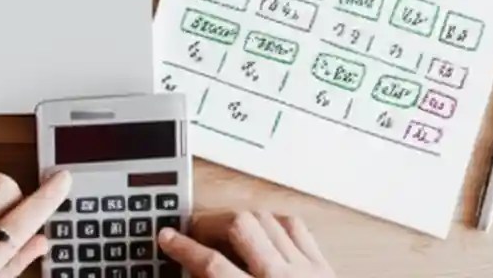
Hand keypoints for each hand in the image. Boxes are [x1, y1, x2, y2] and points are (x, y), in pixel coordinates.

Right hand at [157, 211, 333, 277]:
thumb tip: (195, 273)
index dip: (184, 248)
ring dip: (238, 219)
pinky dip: (272, 222)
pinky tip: (261, 230)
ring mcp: (308, 271)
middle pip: (241, 226)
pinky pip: (295, 227)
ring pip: (266, 219)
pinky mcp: (324, 269)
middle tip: (194, 233)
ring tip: (222, 230)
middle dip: (210, 223)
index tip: (168, 239)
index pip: (213, 265)